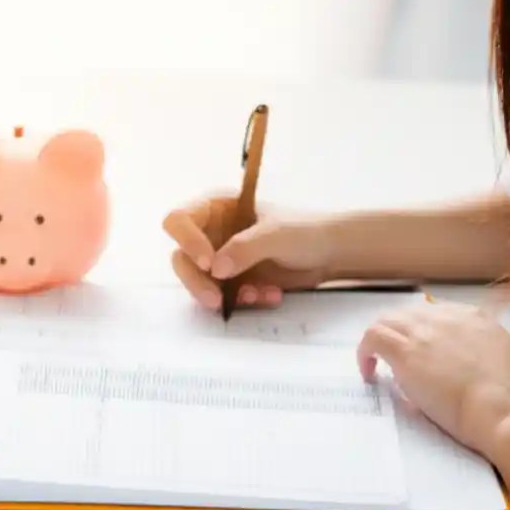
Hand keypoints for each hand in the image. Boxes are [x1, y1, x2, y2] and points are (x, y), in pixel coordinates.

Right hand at [163, 196, 333, 309]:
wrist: (330, 254)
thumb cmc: (305, 231)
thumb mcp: (276, 235)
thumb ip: (245, 247)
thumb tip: (214, 269)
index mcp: (216, 208)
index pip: (179, 219)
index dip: (186, 240)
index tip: (209, 262)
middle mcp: (211, 232)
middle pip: (182, 257)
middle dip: (198, 282)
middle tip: (217, 300)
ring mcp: (219, 259)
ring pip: (198, 282)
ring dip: (223, 295)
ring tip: (256, 296)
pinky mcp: (230, 281)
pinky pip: (222, 297)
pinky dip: (243, 301)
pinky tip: (269, 295)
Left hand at [356, 301, 509, 463]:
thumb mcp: (499, 366)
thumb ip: (476, 361)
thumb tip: (455, 374)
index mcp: (476, 318)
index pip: (435, 315)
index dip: (421, 333)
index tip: (418, 353)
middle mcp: (448, 317)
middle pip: (408, 314)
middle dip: (397, 334)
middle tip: (391, 360)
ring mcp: (425, 331)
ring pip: (386, 322)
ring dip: (379, 343)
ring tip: (376, 367)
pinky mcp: (406, 351)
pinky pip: (372, 339)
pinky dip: (365, 353)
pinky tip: (369, 374)